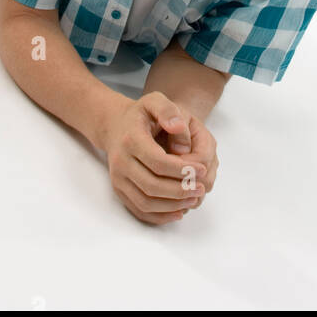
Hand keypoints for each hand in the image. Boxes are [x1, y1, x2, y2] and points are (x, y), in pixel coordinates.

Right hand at [103, 92, 210, 224]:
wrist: (115, 126)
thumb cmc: (140, 114)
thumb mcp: (154, 100)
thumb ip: (168, 110)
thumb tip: (179, 127)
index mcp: (131, 139)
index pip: (158, 162)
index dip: (182, 169)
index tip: (202, 169)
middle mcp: (120, 162)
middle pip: (152, 186)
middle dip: (180, 190)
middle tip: (201, 188)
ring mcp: (118, 179)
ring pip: (146, 202)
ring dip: (172, 205)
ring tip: (193, 199)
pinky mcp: (120, 191)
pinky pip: (139, 210)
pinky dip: (160, 216)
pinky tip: (178, 211)